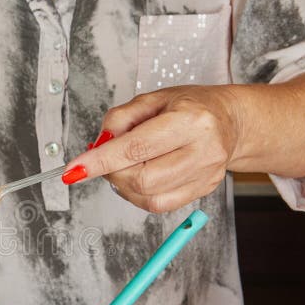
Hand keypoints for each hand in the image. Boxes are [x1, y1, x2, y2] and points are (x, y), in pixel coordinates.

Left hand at [62, 86, 239, 212]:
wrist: (230, 121)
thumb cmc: (191, 106)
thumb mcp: (153, 99)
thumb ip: (120, 119)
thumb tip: (97, 145)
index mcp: (190, 120)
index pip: (135, 147)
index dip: (100, 161)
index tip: (74, 170)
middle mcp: (202, 150)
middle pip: (142, 179)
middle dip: (113, 173)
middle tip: (108, 159)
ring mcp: (206, 174)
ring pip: (149, 197)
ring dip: (125, 185)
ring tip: (128, 164)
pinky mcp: (204, 190)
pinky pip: (160, 205)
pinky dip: (140, 194)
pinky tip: (141, 177)